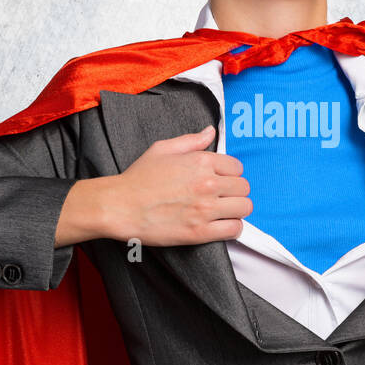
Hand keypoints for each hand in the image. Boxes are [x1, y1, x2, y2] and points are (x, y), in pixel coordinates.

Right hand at [56, 125, 251, 245]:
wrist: (120, 206)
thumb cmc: (138, 178)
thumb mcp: (162, 149)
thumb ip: (191, 141)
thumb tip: (210, 132)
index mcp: (201, 162)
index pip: (237, 167)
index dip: (230, 174)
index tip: (221, 180)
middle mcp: (207, 184)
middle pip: (244, 188)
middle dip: (235, 191)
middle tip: (223, 196)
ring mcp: (205, 209)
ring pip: (244, 208)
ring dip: (237, 209)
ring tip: (225, 211)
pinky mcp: (200, 232)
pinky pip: (234, 229)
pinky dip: (232, 228)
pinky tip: (222, 225)